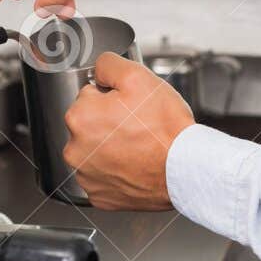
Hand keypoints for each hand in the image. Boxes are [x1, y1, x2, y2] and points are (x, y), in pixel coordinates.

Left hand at [63, 54, 193, 209]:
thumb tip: (98, 69)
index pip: (89, 95)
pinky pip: (103, 176)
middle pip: (90, 124)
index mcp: (79, 117)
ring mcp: (86, 176)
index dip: (112, 97)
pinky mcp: (99, 196)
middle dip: (109, 122)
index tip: (130, 107)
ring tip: (138, 146)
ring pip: (95, 151)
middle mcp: (75, 150)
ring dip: (110, 147)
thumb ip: (108, 64)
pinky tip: (135, 164)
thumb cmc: (165, 128)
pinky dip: (116, 171)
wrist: (185, 168)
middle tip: (137, 126)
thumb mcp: (138, 76)